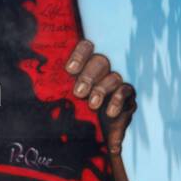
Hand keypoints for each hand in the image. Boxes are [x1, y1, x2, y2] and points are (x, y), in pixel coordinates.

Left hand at [65, 39, 136, 155]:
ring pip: (112, 77)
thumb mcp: (65, 103)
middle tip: (80, 93)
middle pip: (100, 62)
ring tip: (93, 105)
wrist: (96, 132)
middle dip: (88, 77)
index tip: (71, 70)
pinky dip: (118, 100)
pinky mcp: (127, 93)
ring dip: (102, 90)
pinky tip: (110, 112)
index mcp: (83, 64)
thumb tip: (53, 96)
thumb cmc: (74, 112)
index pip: (85, 48)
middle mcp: (100, 69)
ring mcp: (115, 80)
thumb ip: (57, 94)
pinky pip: (125, 91)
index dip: (79, 56)